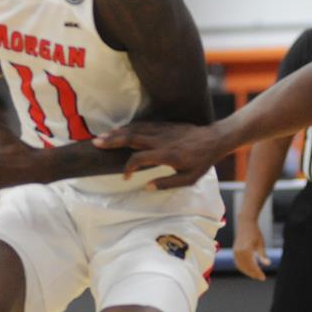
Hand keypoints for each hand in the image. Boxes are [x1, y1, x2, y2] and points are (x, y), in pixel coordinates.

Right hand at [93, 120, 223, 189]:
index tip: (125, 176)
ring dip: (117, 132)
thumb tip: (147, 187)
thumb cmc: (202, 162)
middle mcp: (161, 140)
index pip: (139, 158)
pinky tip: (119, 129)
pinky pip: (143, 124)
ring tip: (102, 136)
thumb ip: (167, 183)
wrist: (214, 139)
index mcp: (166, 155)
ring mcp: (162, 130)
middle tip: (96, 143)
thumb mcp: (189, 179)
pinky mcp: (164, 125)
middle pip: (132, 138)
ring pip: (135, 129)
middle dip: (113, 141)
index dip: (129, 167)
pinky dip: (129, 126)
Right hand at [233, 218, 270, 280]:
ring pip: (241, 267)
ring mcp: (235, 252)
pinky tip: (249, 269)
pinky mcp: (234, 251)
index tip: (263, 278)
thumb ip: (263, 255)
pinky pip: (238, 263)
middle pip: (246, 268)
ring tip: (256, 275)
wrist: (246, 224)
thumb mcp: (261, 244)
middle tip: (261, 278)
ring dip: (248, 272)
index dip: (258, 273)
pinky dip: (243, 268)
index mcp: (246, 250)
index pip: (252, 266)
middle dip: (253, 274)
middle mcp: (239, 252)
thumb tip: (268, 264)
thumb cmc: (255, 233)